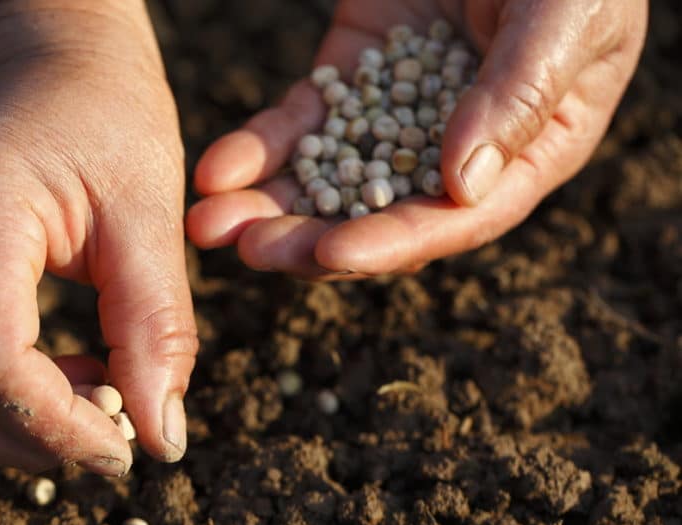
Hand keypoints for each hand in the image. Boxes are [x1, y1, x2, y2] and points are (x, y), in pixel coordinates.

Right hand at [0, 2, 196, 476]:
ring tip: (93, 401)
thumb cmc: (109, 115)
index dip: (55, 426)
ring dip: (7, 431)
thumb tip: (162, 437)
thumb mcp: (150, 213)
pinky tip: (62, 374)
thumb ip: (157, 328)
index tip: (127, 450)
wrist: (51, 60)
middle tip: (114, 441)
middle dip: (27, 445)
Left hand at [187, 0, 647, 278]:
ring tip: (209, 226)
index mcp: (524, 156)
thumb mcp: (563, 19)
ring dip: (268, 207)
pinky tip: (217, 170)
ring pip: (326, 178)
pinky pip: (301, 123)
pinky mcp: (350, 75)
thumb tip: (462, 185)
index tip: (331, 254)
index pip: (452, 220)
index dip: (391, 243)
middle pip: (375, 215)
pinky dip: (259, 148)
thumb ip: (519, 96)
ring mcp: (395, 116)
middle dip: (307, 239)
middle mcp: (453, 151)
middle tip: (248, 250)